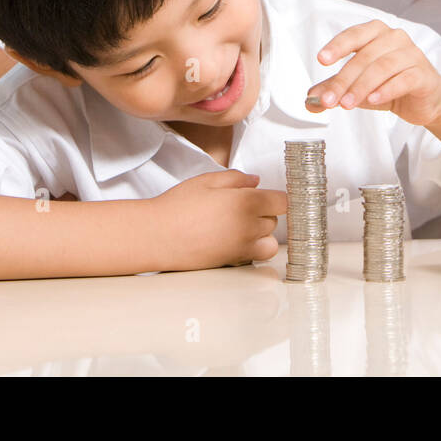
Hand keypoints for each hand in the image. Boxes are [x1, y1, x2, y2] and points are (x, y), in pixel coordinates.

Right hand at [153, 170, 285, 269]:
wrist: (156, 236)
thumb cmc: (177, 207)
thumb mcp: (206, 181)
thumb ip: (236, 178)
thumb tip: (255, 182)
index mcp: (245, 202)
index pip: (283, 202)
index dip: (277, 198)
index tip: (269, 196)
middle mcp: (248, 226)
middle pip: (275, 220)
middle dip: (264, 212)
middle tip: (242, 207)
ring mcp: (242, 247)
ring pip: (269, 241)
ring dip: (262, 234)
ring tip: (242, 227)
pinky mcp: (233, 262)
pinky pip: (255, 256)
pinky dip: (252, 250)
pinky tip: (235, 241)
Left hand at [305, 20, 440, 126]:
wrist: (426, 100)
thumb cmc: (391, 84)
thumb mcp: (357, 86)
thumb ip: (334, 89)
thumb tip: (311, 99)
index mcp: (377, 33)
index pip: (354, 35)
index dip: (337, 46)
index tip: (322, 59)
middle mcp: (395, 38)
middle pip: (365, 56)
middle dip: (344, 79)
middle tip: (329, 99)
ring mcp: (411, 54)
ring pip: (382, 67)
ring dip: (361, 87)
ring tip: (347, 103)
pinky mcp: (423, 74)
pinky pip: (403, 79)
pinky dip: (386, 90)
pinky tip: (373, 99)